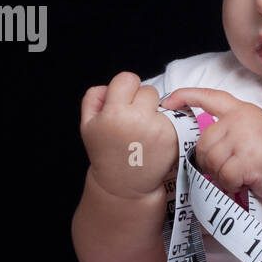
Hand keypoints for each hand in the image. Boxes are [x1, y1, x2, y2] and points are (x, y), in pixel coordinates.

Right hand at [80, 71, 179, 197]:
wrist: (125, 183)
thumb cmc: (105, 152)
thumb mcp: (87, 124)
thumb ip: (93, 98)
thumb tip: (109, 86)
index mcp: (115, 113)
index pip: (128, 78)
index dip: (125, 89)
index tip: (122, 102)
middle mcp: (139, 119)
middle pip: (148, 90)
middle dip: (141, 101)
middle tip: (132, 120)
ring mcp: (159, 129)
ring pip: (163, 103)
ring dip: (154, 112)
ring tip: (142, 132)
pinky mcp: (173, 137)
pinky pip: (172, 118)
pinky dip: (164, 125)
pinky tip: (154, 140)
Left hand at [158, 88, 261, 200]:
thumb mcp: (254, 128)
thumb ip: (229, 129)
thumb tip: (203, 146)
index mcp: (241, 110)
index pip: (209, 97)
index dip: (185, 96)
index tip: (168, 101)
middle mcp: (240, 120)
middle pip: (204, 142)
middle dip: (210, 161)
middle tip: (228, 169)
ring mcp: (243, 139)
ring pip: (211, 161)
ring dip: (221, 175)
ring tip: (240, 174)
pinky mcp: (246, 159)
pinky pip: (224, 176)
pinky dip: (231, 184)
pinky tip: (244, 181)